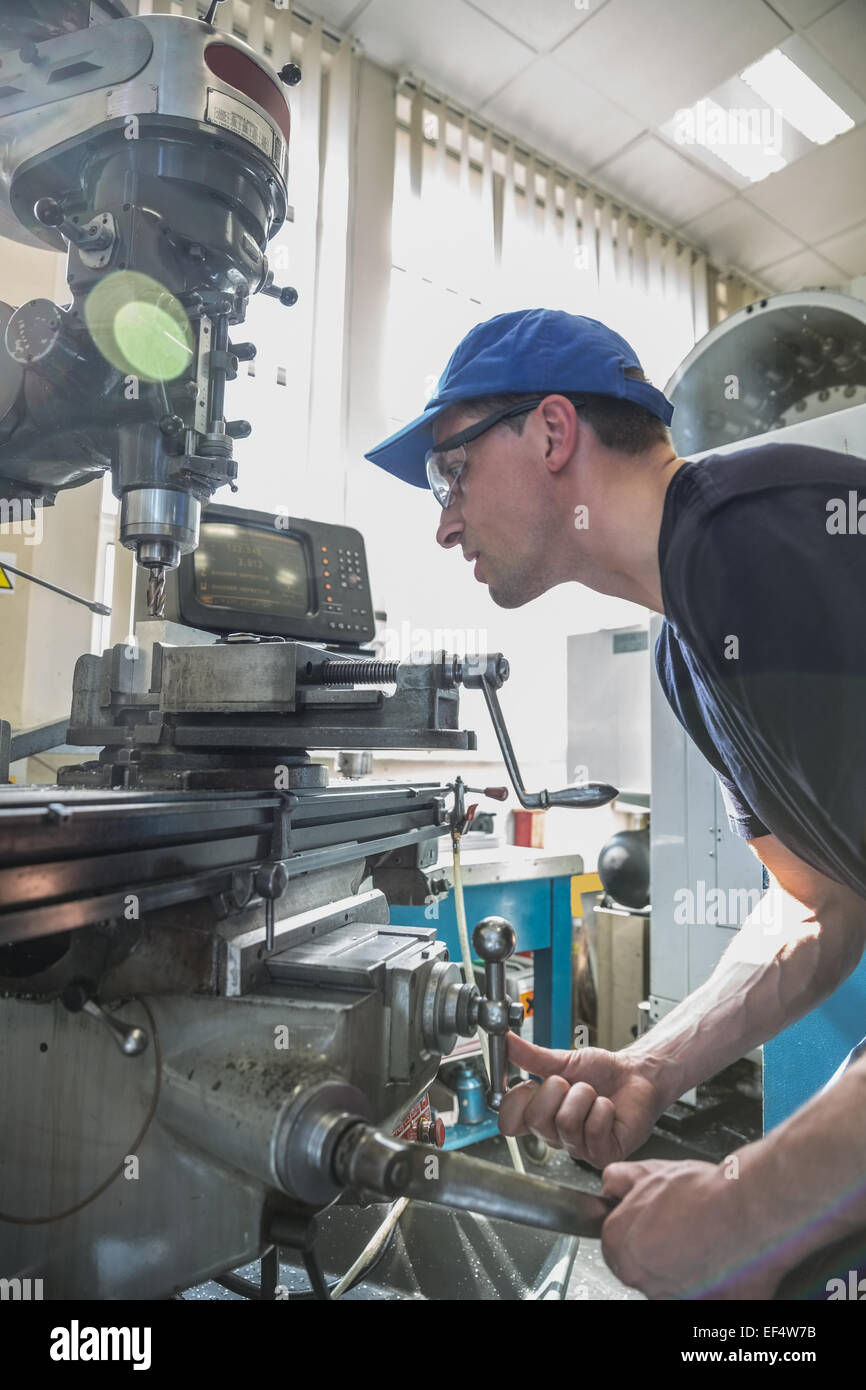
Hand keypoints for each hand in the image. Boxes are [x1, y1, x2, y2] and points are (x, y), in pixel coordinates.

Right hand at [498, 1033, 666, 1166]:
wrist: (637, 1075)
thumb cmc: (602, 1072)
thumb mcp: (563, 1061)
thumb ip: (531, 1056)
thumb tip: (506, 1041)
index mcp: (541, 1115)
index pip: (508, 1122)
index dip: (516, 1102)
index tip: (530, 1084)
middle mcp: (555, 1135)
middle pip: (535, 1118)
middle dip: (557, 1089)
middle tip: (572, 1084)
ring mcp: (578, 1147)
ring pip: (565, 1122)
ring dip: (584, 1096)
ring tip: (594, 1095)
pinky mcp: (602, 1153)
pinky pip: (593, 1129)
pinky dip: (603, 1109)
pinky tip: (609, 1108)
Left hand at [601, 1158, 784, 1299]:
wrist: (747, 1208)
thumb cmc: (702, 1192)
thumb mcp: (650, 1171)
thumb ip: (620, 1180)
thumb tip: (611, 1186)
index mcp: (620, 1243)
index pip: (616, 1244)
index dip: (638, 1230)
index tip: (656, 1222)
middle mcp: (640, 1276)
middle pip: (642, 1267)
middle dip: (659, 1250)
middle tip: (682, 1229)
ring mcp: (670, 1295)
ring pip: (670, 1283)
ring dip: (683, 1268)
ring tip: (704, 1241)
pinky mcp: (700, 1305)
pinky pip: (698, 1294)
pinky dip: (707, 1282)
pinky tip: (718, 1260)